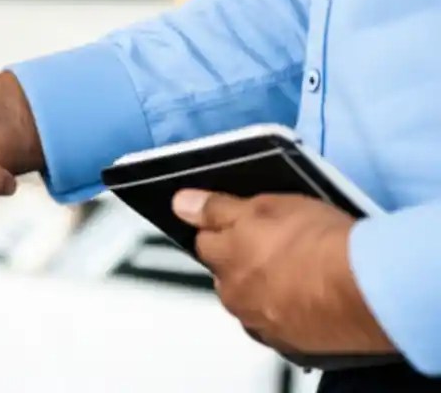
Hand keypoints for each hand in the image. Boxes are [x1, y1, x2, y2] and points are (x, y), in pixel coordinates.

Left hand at [173, 190, 393, 354]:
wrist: (364, 289)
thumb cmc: (319, 243)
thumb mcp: (264, 205)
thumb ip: (217, 207)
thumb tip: (181, 203)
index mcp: (224, 256)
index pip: (206, 241)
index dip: (223, 230)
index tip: (238, 226)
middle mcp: (234, 292)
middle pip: (227, 274)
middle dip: (241, 262)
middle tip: (277, 248)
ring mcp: (259, 320)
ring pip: (251, 301)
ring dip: (264, 289)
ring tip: (299, 274)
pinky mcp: (288, 342)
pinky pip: (279, 325)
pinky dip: (288, 313)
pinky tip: (309, 300)